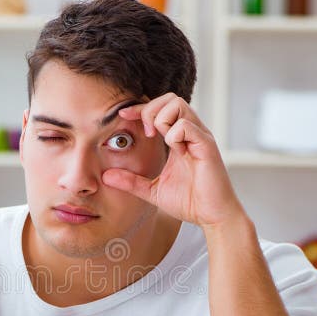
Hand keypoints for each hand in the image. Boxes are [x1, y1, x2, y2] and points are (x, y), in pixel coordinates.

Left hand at [101, 93, 245, 228]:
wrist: (211, 217)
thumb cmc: (189, 202)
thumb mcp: (151, 190)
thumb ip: (130, 181)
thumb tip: (106, 176)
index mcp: (179, 139)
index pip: (159, 109)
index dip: (140, 108)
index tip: (124, 116)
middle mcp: (191, 133)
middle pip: (170, 98)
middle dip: (150, 110)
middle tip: (146, 133)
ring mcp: (199, 137)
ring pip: (178, 105)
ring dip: (162, 119)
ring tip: (160, 140)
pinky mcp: (206, 145)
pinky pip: (187, 126)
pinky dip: (174, 135)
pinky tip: (177, 152)